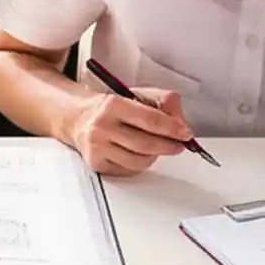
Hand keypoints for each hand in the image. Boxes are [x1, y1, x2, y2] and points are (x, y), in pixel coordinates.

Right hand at [66, 88, 193, 175]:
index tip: (186, 134)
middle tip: (179, 144)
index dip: (172, 128)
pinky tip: (140, 153)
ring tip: (157, 147)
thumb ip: (164, 103)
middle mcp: (101, 127)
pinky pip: (129, 170)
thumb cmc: (112, 108)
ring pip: (139, 161)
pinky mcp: (97, 164)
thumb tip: (181, 125)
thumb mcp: (137, 94)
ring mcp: (97, 148)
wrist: (78, 118)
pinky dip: (140, 163)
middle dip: (168, 146)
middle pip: (146, 144)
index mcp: (112, 105)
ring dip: (155, 156)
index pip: (150, 120)